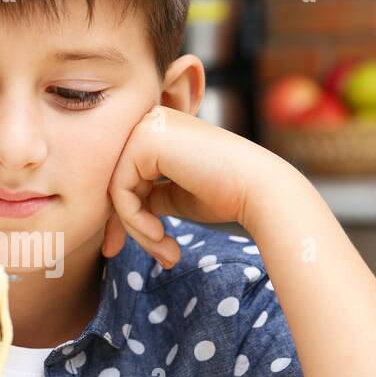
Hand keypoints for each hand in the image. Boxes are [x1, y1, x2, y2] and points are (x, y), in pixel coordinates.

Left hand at [101, 104, 287, 267]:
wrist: (260, 189)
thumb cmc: (226, 194)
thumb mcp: (174, 196)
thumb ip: (146, 196)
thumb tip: (116, 216)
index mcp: (157, 129)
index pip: (123, 176)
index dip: (122, 216)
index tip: (119, 250)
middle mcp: (149, 121)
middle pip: (116, 181)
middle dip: (125, 225)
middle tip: (142, 256)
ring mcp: (146, 126)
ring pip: (115, 188)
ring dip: (136, 228)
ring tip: (165, 251)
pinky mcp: (144, 140)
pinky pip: (120, 190)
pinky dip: (135, 220)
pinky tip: (160, 235)